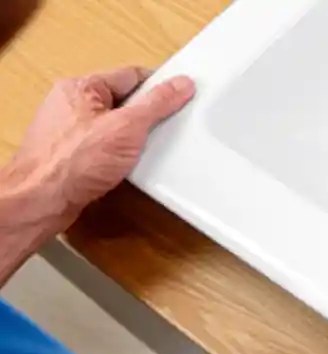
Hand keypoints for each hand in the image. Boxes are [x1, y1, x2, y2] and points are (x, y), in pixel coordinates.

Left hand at [11, 67, 194, 231]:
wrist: (43, 200)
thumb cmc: (72, 162)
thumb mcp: (128, 127)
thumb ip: (157, 104)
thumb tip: (180, 85)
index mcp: (82, 87)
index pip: (130, 76)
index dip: (158, 86)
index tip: (181, 96)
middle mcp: (73, 105)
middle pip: (124, 102)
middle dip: (146, 117)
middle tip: (161, 129)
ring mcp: (72, 131)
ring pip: (116, 127)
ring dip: (133, 140)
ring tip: (141, 151)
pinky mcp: (74, 155)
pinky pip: (107, 147)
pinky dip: (121, 156)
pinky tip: (127, 166)